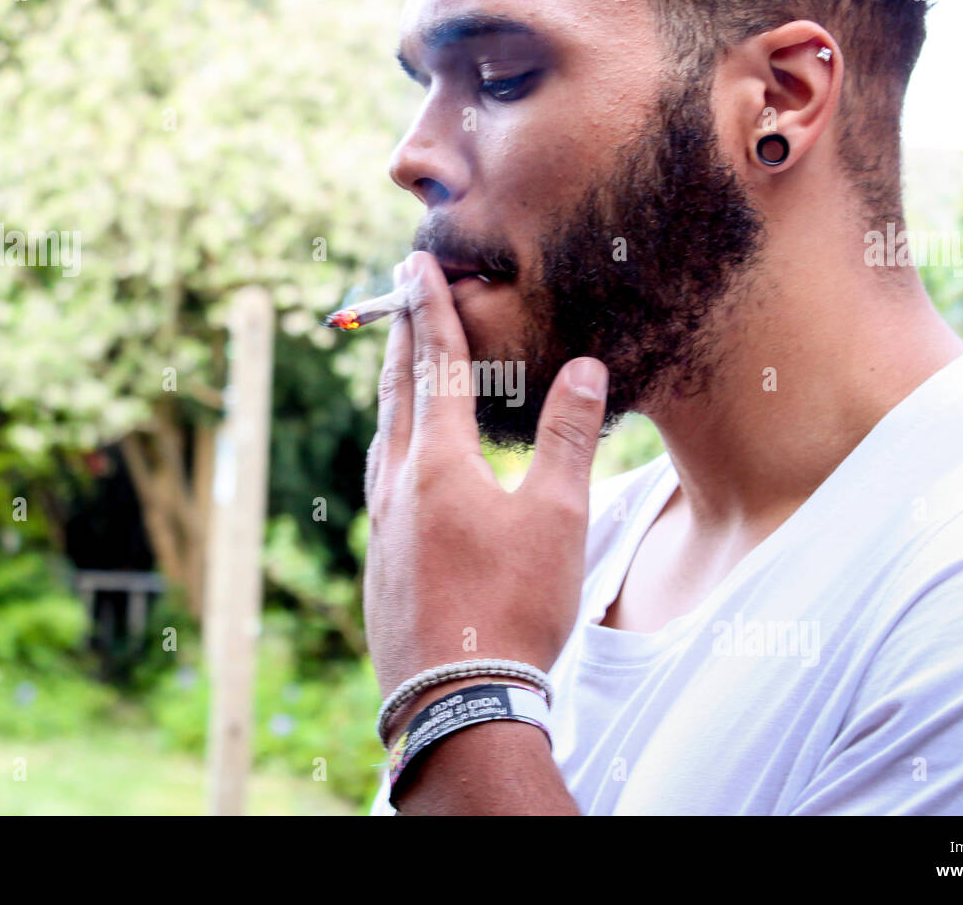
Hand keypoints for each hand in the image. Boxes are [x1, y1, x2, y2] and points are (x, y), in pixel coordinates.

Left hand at [363, 251, 608, 712]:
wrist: (456, 699)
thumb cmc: (514, 606)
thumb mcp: (557, 517)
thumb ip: (567, 437)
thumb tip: (586, 369)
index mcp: (440, 462)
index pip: (438, 364)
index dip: (431, 308)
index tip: (416, 262)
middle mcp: (397, 484)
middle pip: (395, 393)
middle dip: (398, 337)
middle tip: (394, 295)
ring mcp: (378, 527)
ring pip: (380, 439)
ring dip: (389, 394)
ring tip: (395, 372)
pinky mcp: (376, 564)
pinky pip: (378, 485)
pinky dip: (390, 450)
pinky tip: (398, 471)